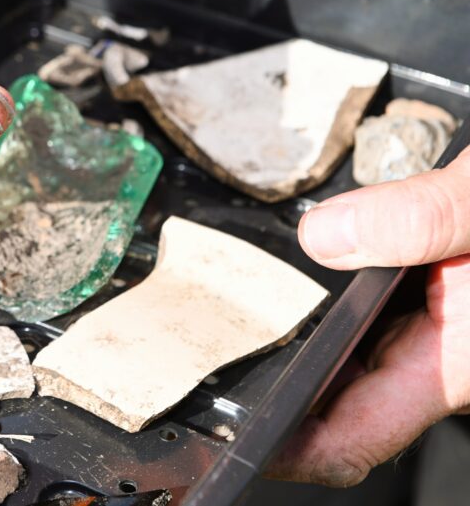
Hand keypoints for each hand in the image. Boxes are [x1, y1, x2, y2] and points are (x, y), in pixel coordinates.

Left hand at [267, 147, 469, 486]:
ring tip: (255, 335)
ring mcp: (449, 340)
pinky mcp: (447, 311)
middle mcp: (452, 362)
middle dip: (290, 398)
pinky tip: (317, 294)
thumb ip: (418, 218)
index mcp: (460, 360)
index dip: (296, 451)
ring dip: (317, 358)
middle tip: (223, 378)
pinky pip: (383, 332)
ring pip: (365, 369)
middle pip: (350, 407)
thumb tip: (328, 235)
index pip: (358, 437)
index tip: (241, 444)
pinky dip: (345, 322)